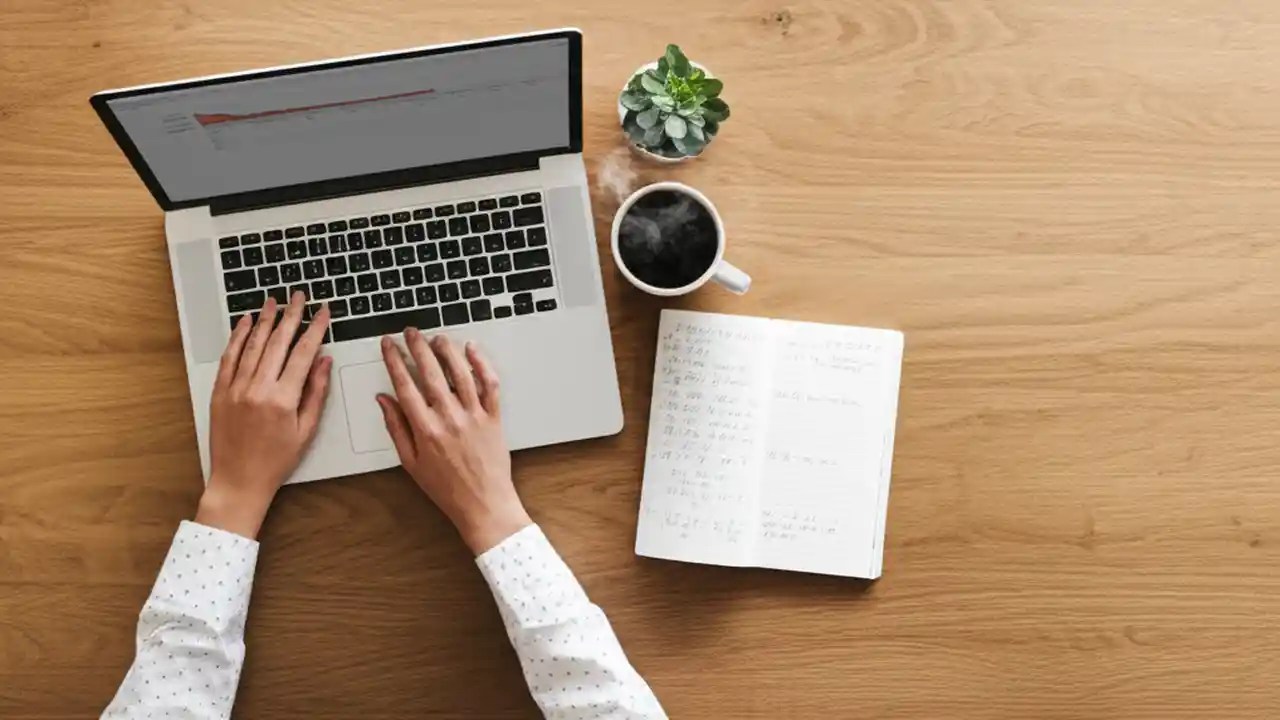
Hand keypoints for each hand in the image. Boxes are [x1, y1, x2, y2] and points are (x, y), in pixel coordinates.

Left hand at [196, 292, 332, 538]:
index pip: (303, 353)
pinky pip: (229, 358)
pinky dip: (238, 338)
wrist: (239, 480)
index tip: (323, 312)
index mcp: (283, 399)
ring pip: (253, 345)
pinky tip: (246, 323)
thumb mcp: (306, 429)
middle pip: (278, 342)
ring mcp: (235, 388)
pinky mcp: (219, 392)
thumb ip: (316, 392)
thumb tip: (324, 361)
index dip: (315, 329)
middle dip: (291, 315)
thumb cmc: (276, 460)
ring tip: (274, 301)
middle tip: (299, 296)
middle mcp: (258, 389)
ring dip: (265, 320)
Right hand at [377, 329, 529, 553]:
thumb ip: (396, 427)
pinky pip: (489, 385)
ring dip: (446, 350)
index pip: (405, 385)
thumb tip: (383, 399)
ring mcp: (474, 416)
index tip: (388, 345)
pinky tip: (472, 350)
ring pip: (459, 373)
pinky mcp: (494, 417)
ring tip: (436, 337)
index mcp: (425, 430)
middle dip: (417, 347)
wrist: (483, 504)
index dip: (394, 361)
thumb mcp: (410, 462)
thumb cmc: (446, 488)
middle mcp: (449, 418)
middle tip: (410, 331)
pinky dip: (482, 364)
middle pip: (430, 373)